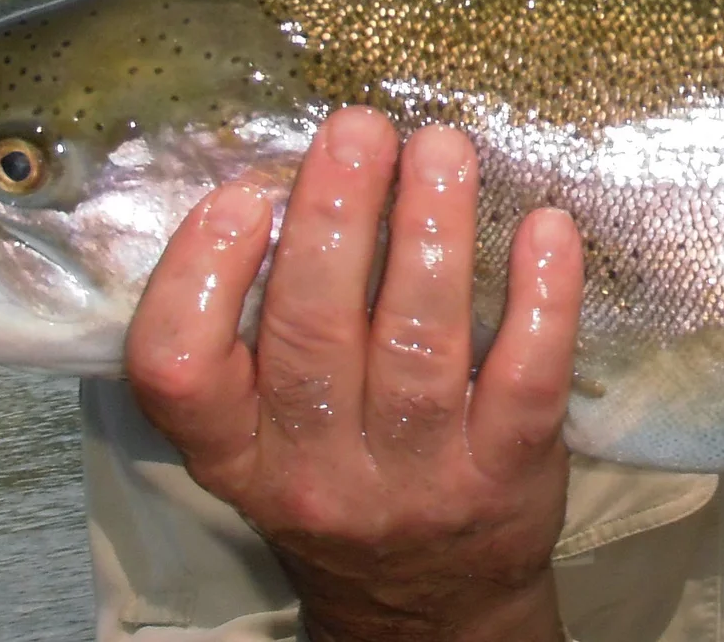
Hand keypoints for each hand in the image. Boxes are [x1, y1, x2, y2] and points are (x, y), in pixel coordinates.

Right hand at [125, 108, 582, 641]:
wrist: (429, 605)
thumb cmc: (343, 476)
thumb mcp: (269, 435)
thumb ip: (264, 331)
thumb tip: (292, 173)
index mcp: (238, 452)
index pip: (178, 375)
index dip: (200, 279)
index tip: (239, 196)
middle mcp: (315, 472)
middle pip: (312, 336)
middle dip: (336, 219)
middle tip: (360, 129)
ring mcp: (416, 478)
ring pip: (419, 344)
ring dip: (433, 233)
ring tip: (442, 148)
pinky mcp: (506, 474)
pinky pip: (526, 377)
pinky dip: (540, 298)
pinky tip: (544, 228)